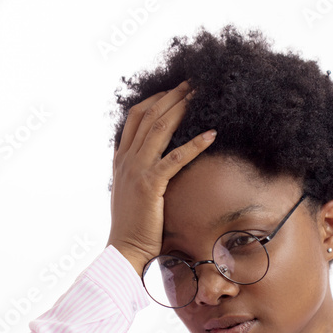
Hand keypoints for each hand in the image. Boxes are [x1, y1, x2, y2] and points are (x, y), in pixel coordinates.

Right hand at [108, 80, 216, 275]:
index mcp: (121, 159)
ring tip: (201, 95)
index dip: (156, 98)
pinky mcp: (150, 185)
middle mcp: (126, 160)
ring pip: (159, 128)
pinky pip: (175, 158)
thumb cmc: (134, 228)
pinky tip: (212, 134)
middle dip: (172, 95)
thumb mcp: (131, 194)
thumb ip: (139, 175)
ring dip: (182, 108)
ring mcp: (136, 170)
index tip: (174, 89)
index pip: (135, 117)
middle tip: (193, 82)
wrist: (125, 250)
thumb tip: (155, 167)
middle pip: (149, 115)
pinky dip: (194, 144)